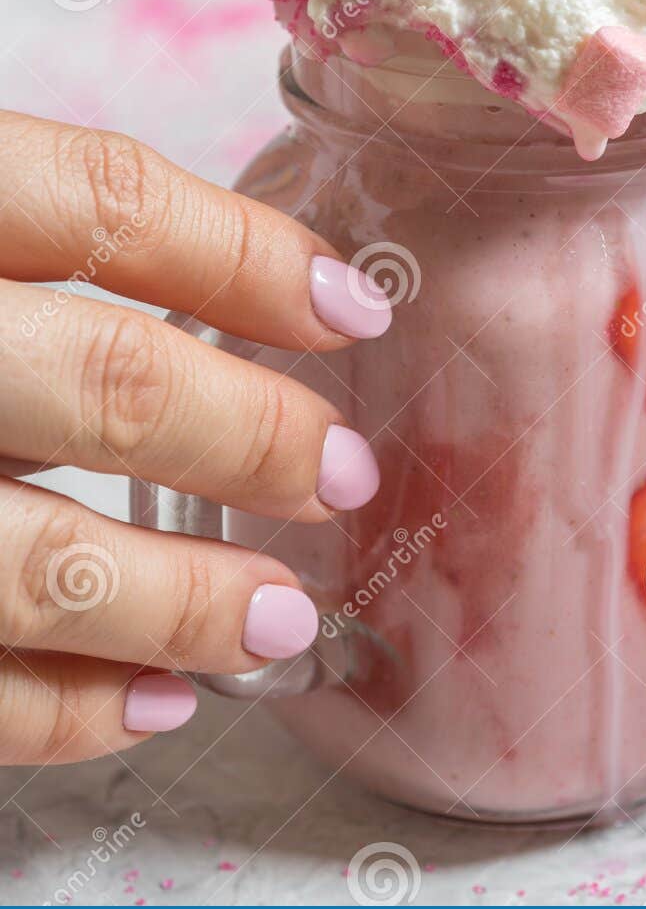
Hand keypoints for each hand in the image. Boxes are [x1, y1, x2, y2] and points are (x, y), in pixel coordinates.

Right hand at [0, 110, 391, 765]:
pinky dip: (68, 708)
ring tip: (281, 619)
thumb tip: (221, 287)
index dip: (249, 257)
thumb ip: (15, 227)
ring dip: (186, 601)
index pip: (106, 201)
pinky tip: (156, 700)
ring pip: (40, 561)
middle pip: (109, 384)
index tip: (350, 308)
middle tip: (343, 471)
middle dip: (251, 437)